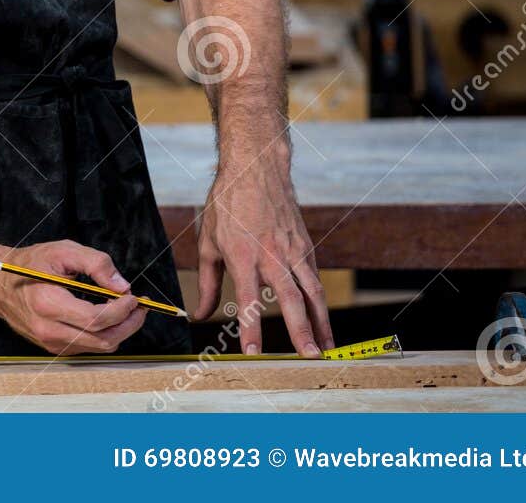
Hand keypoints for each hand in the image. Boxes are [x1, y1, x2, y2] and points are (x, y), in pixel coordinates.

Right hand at [0, 240, 146, 354]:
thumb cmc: (30, 263)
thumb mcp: (63, 251)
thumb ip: (96, 264)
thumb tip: (123, 286)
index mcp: (48, 303)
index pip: (96, 319)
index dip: (122, 310)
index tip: (134, 297)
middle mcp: (48, 329)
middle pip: (103, 339)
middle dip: (129, 324)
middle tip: (140, 307)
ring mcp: (50, 342)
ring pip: (99, 346)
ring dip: (119, 330)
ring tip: (125, 309)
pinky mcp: (52, 347)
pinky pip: (88, 346)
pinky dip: (103, 334)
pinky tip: (106, 316)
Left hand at [194, 159, 332, 356]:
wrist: (256, 168)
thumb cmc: (227, 205)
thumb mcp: (208, 242)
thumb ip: (207, 283)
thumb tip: (199, 314)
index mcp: (243, 255)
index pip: (249, 299)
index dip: (251, 327)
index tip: (253, 353)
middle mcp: (271, 255)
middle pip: (290, 299)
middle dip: (301, 330)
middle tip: (309, 357)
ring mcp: (293, 251)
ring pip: (313, 291)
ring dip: (321, 322)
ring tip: (326, 349)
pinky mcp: (305, 247)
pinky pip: (315, 279)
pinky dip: (320, 303)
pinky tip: (322, 322)